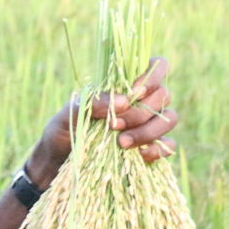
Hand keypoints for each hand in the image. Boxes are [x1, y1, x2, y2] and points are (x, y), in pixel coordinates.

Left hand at [25, 56, 177, 187]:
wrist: (59, 161)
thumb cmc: (64, 130)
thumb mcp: (69, 114)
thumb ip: (92, 103)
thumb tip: (123, 101)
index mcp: (124, 86)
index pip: (156, 66)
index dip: (153, 75)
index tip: (133, 92)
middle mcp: (142, 102)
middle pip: (164, 95)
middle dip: (139, 112)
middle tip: (113, 125)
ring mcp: (148, 124)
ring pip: (169, 118)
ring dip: (148, 130)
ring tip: (121, 142)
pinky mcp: (150, 147)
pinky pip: (169, 145)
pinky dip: (157, 149)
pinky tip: (139, 155)